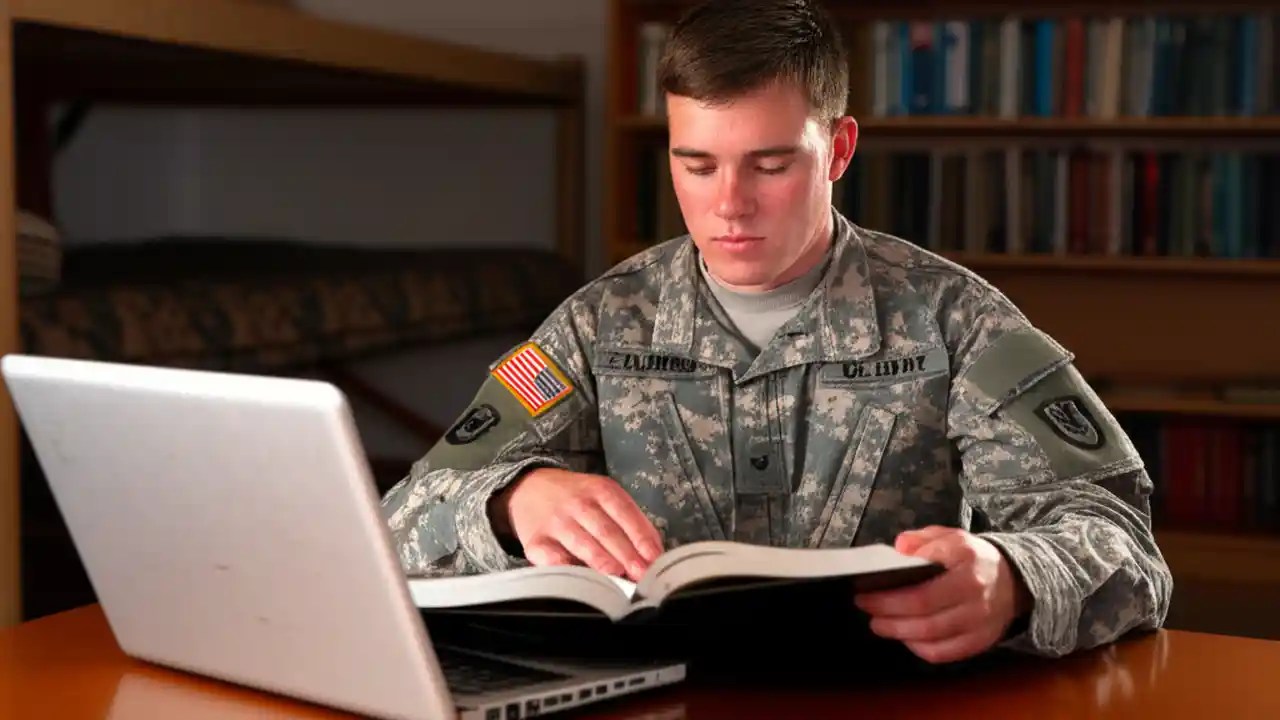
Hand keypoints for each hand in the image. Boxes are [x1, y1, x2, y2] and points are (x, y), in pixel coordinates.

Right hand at [490, 467, 662, 580]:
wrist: (528, 488)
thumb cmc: (576, 498)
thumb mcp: (604, 495)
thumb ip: (630, 520)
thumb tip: (655, 552)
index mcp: (601, 490)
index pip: (625, 513)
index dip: (641, 538)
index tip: (654, 560)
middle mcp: (578, 504)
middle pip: (606, 531)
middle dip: (627, 555)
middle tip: (642, 575)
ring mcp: (556, 522)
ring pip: (582, 543)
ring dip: (602, 561)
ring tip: (619, 577)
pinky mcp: (536, 542)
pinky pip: (552, 557)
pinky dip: (567, 568)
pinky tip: (581, 579)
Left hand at [854, 526, 1031, 663]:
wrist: (1014, 579)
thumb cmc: (971, 557)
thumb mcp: (948, 536)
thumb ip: (921, 540)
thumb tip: (899, 550)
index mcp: (965, 562)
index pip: (922, 588)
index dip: (889, 596)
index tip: (865, 592)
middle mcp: (975, 594)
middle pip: (924, 616)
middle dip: (888, 615)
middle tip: (867, 609)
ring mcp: (980, 622)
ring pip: (933, 638)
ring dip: (900, 633)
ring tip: (880, 624)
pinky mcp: (981, 641)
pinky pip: (945, 653)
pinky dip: (920, 648)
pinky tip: (906, 637)